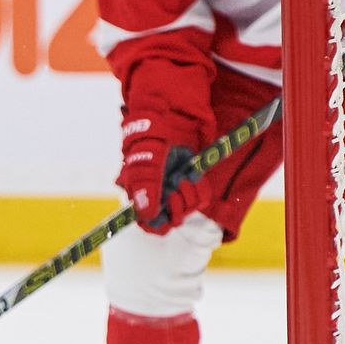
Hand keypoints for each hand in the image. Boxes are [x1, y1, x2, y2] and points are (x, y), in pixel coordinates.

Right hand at [117, 119, 208, 233]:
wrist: (171, 120)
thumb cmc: (151, 141)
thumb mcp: (146, 164)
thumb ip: (145, 188)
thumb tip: (145, 214)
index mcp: (143, 195)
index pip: (150, 223)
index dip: (159, 223)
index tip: (165, 214)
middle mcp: (160, 196)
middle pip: (172, 220)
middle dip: (176, 205)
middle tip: (173, 187)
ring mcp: (178, 189)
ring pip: (189, 209)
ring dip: (188, 193)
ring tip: (180, 176)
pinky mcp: (193, 182)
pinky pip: (202, 198)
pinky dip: (200, 188)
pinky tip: (192, 175)